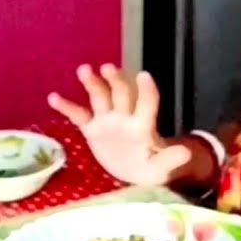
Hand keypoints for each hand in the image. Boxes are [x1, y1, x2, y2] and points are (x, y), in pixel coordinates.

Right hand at [47, 63, 191, 185]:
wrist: (133, 172)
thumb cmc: (149, 168)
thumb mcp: (161, 169)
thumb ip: (170, 160)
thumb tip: (186, 153)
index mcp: (143, 125)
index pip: (147, 103)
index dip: (146, 90)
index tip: (144, 76)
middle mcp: (125, 116)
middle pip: (121, 93)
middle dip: (115, 80)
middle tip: (107, 67)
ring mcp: (107, 120)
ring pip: (100, 97)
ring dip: (93, 84)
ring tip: (84, 70)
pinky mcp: (92, 128)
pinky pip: (79, 115)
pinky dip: (67, 107)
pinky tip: (53, 98)